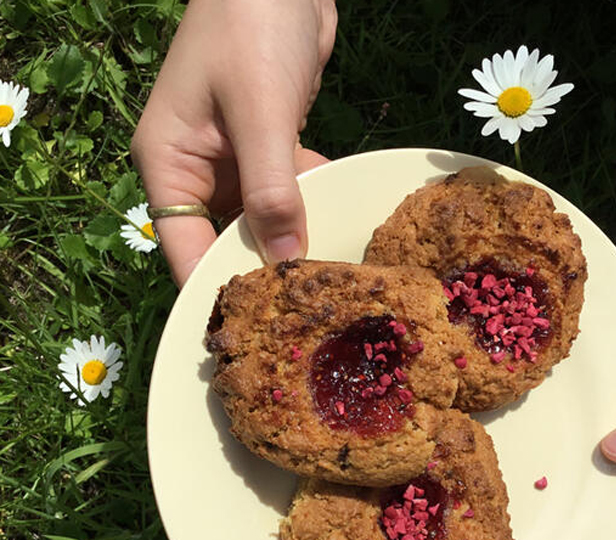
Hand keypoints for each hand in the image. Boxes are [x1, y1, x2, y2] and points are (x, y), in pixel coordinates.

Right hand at [132, 0, 337, 285]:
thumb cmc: (251, 27)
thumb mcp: (259, 111)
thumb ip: (271, 187)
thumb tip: (285, 258)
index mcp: (170, 163)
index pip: (183, 248)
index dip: (216, 288)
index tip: (255, 327)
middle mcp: (197, 172)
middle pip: (225, 242)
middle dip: (263, 269)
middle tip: (304, 307)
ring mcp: (234, 164)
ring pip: (261, 223)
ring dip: (293, 238)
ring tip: (329, 276)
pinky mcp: (268, 154)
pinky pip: (287, 195)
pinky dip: (309, 204)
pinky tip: (338, 219)